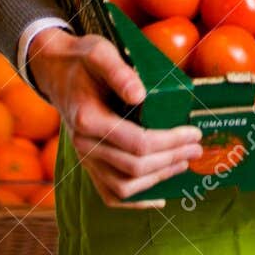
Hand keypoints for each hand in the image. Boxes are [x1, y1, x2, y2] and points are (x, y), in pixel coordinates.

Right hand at [27, 25, 203, 207]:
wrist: (56, 71)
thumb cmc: (82, 61)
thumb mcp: (99, 53)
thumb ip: (118, 72)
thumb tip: (141, 95)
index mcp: (88, 120)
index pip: (137, 142)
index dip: (170, 141)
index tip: (194, 133)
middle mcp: (84, 145)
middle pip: (134, 167)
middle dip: (171, 159)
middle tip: (197, 148)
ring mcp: (85, 158)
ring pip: (123, 187)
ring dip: (158, 179)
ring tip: (183, 163)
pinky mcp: (89, 163)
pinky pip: (109, 194)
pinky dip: (134, 201)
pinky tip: (158, 196)